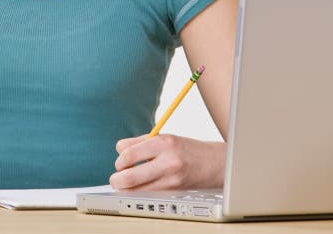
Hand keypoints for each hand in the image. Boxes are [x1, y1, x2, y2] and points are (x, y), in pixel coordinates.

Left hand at [110, 134, 225, 190]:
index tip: (121, 162)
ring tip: (129, 183)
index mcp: (162, 143)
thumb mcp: (164, 138)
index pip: (127, 154)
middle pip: (129, 177)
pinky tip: (143, 187)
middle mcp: (167, 162)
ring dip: (128, 189)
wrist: (215, 163)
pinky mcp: (175, 192)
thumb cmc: (186, 149)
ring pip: (137, 191)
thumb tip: (119, 151)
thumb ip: (140, 143)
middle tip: (116, 178)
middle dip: (117, 180)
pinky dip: (141, 193)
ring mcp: (172, 180)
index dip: (119, 160)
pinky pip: (150, 195)